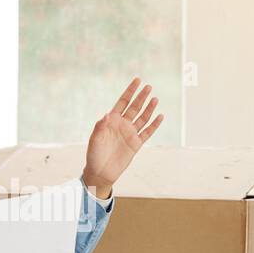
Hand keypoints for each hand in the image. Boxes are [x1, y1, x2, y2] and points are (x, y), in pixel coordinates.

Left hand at [80, 77, 162, 197]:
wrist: (100, 172)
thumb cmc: (94, 154)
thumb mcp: (94, 140)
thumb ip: (100, 127)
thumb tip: (107, 114)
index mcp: (112, 121)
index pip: (123, 102)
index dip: (130, 91)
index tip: (137, 80)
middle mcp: (122, 125)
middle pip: (134, 107)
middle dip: (141, 97)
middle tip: (148, 86)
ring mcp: (130, 134)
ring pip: (142, 118)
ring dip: (149, 109)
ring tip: (155, 99)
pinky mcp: (136, 144)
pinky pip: (147, 132)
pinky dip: (154, 125)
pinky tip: (160, 116)